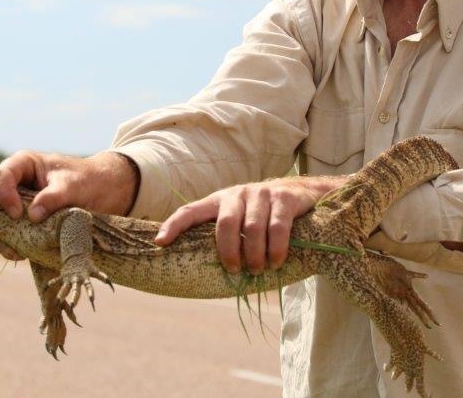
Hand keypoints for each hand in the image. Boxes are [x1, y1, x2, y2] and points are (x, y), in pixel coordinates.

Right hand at [0, 150, 138, 259]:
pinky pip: (8, 232)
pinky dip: (11, 244)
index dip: (4, 195)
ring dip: (1, 237)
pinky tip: (22, 254)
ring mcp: (18, 201)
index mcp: (25, 164)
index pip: (2, 175)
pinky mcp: (24, 220)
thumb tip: (31, 216)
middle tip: (6, 241)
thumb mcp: (73, 186)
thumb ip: (53, 197)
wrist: (106, 192)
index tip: (17, 214)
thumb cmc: (88, 180)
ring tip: (15, 253)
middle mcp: (16, 182)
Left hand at [154, 175, 345, 274]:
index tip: (160, 242)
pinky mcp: (284, 199)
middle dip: (228, 252)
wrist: (302, 192)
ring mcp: (262, 194)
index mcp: (220, 200)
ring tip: (258, 271)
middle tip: (235, 271)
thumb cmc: (263, 213)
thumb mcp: (239, 216)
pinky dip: (275, 249)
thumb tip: (200, 267)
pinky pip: (277, 228)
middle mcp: (238, 193)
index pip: (191, 210)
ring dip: (255, 255)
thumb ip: (223, 232)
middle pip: (226, 224)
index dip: (174, 225)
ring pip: (252, 229)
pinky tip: (276, 262)